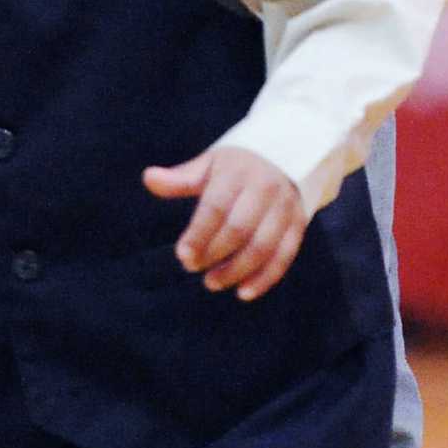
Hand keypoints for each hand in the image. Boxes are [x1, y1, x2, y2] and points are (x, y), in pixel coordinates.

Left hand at [143, 146, 307, 301]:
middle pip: (239, 229)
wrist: (285, 156)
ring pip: (263, 246)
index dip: (199, 234)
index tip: (182, 256)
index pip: (216, 207)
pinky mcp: (298, 224)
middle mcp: (264, 189)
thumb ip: (181, 177)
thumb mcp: (209, 165)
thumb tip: (148, 178)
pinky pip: (284, 256)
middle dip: (214, 253)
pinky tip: (243, 292)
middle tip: (192, 267)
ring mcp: (285, 207)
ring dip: (237, 270)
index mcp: (237, 172)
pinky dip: (265, 278)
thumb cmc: (235, 167)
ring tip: (212, 282)